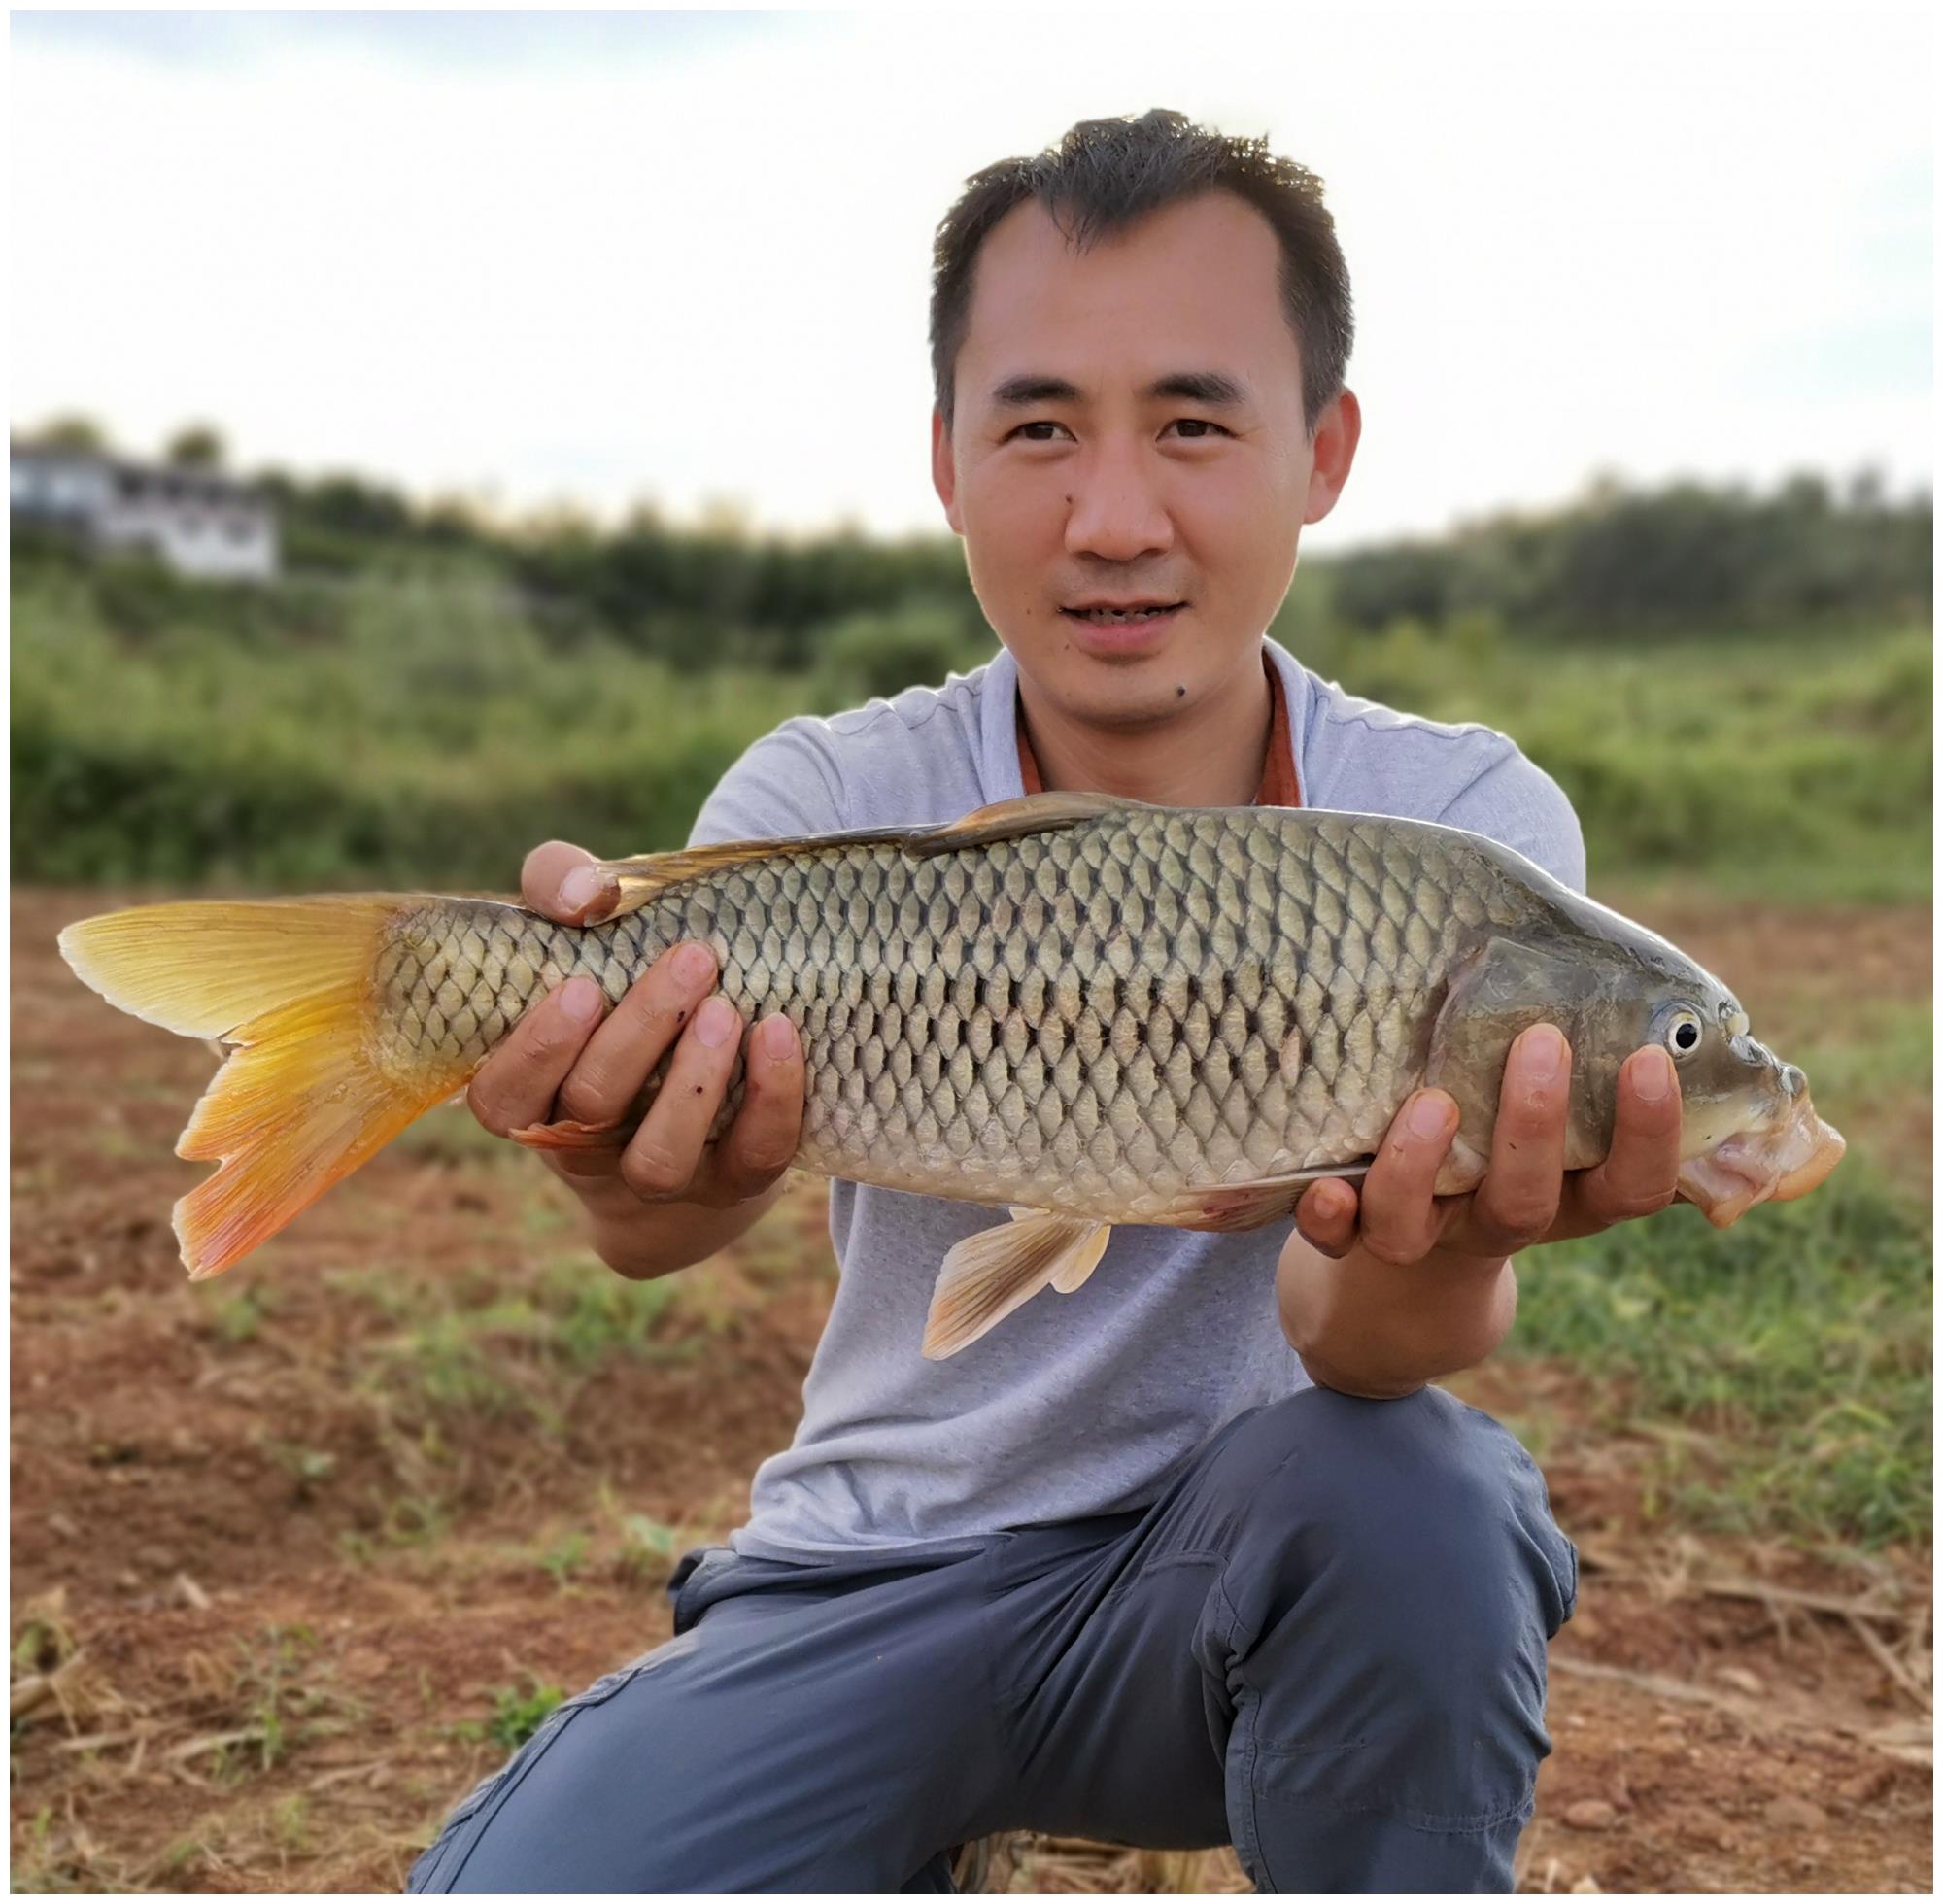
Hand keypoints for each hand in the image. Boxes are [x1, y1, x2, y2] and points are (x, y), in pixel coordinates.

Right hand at [464, 839, 805, 1210]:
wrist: (699, 1083)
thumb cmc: (620, 992)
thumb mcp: (582, 930)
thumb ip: (561, 887)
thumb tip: (586, 895)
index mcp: (533, 1096)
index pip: (503, 1098)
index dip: (537, 1050)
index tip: (583, 986)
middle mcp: (586, 1147)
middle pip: (592, 1108)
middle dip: (640, 1032)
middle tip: (692, 959)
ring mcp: (659, 1177)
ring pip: (660, 1159)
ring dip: (693, 1085)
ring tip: (726, 1010)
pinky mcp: (733, 1183)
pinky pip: (751, 1157)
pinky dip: (770, 1098)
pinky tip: (778, 1034)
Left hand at [1291, 1026, 1682, 1267]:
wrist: (1424, 1209)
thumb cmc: (1513, 1113)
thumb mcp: (1565, 1088)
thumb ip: (1600, 1044)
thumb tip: (1645, 974)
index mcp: (1572, 1189)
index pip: (1633, 1182)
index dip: (1651, 1134)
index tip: (1648, 1058)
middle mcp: (1500, 1214)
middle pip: (1525, 1200)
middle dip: (1534, 1124)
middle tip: (1541, 1041)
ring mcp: (1426, 1228)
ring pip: (1421, 1224)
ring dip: (1421, 1163)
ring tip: (1432, 1101)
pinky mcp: (1357, 1228)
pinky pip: (1336, 1239)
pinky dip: (1329, 1218)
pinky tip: (1323, 1188)